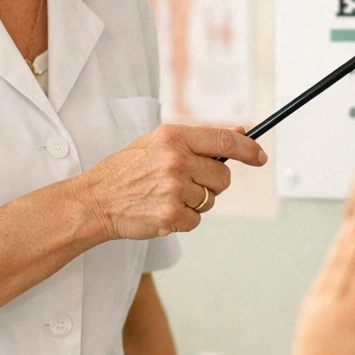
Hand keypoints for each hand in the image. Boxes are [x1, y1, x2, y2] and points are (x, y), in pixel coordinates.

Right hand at [81, 124, 265, 240]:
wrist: (95, 200)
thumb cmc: (125, 171)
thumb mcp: (156, 143)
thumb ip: (196, 140)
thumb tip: (239, 134)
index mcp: (173, 137)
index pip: (224, 140)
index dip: (248, 150)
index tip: (259, 157)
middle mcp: (176, 160)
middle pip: (223, 177)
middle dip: (211, 183)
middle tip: (187, 183)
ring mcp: (174, 188)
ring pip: (210, 200)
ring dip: (195, 202)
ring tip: (166, 196)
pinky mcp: (171, 214)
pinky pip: (196, 220)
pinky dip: (184, 220)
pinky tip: (162, 210)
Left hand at [289, 208, 354, 354]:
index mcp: (353, 314)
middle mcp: (333, 304)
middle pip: (349, 262)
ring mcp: (319, 305)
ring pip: (334, 265)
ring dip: (344, 241)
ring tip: (353, 220)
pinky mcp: (310, 309)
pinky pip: (323, 275)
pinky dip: (332, 257)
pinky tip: (338, 247)